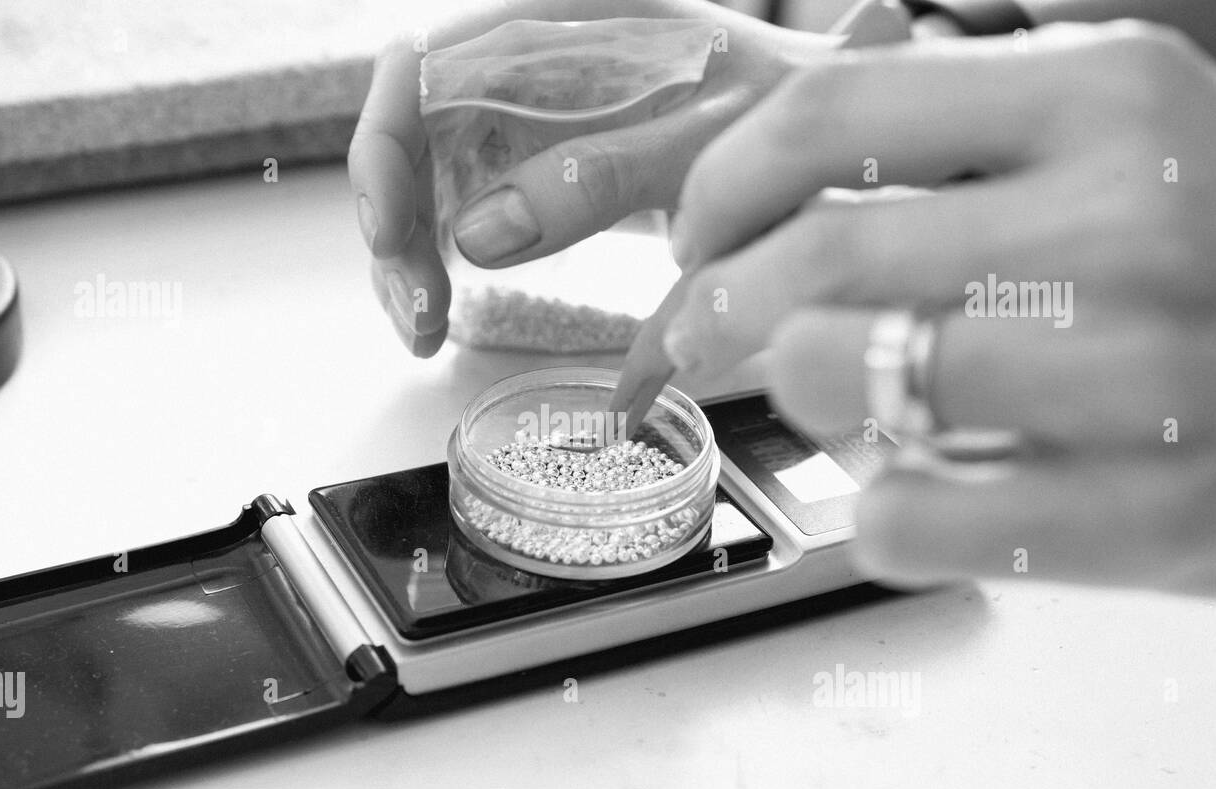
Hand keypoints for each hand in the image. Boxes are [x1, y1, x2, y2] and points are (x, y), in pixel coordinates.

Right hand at [348, 0, 838, 355]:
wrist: (831, 131)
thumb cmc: (784, 114)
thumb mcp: (706, 142)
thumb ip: (597, 176)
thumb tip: (477, 234)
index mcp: (556, 23)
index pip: (421, 66)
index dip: (383, 147)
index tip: (391, 232)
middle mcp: (521, 68)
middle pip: (408, 135)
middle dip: (395, 227)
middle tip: (419, 313)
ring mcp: (522, 123)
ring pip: (424, 185)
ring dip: (408, 260)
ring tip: (425, 331)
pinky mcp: (532, 175)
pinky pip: (459, 218)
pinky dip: (440, 273)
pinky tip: (442, 322)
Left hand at [664, 22, 1215, 592]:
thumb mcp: (1138, 142)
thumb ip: (981, 136)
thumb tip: (777, 187)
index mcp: (1114, 95)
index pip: (828, 114)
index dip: (721, 185)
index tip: (697, 235)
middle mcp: (1130, 220)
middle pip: (813, 259)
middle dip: (716, 307)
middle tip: (700, 334)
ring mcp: (1146, 376)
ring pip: (836, 379)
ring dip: (797, 395)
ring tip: (826, 397)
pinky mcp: (1151, 518)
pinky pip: (906, 520)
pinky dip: (872, 511)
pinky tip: (907, 492)